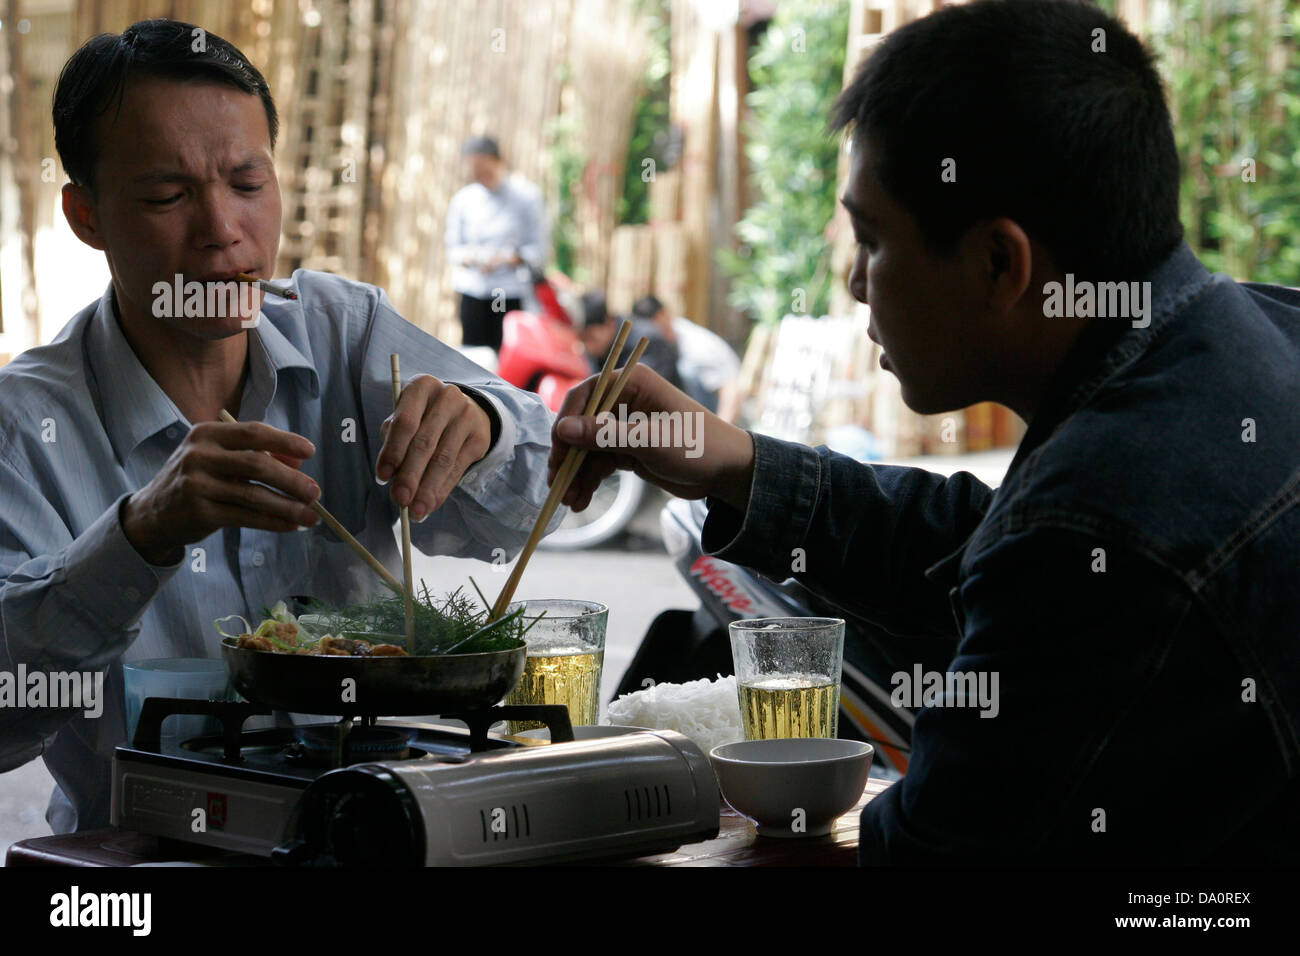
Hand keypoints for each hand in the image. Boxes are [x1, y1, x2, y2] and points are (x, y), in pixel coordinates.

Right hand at [122, 422, 319, 564]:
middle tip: (315, 492)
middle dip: (291, 479)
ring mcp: (197, 485)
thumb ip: (257, 455)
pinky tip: (291, 525)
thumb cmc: (197, 479)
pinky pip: (246, 517)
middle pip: (256, 464)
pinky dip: (273, 521)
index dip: (285, 441)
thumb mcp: (220, 459)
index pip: (253, 432)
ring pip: (253, 495)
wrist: (153, 512)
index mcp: (207, 434)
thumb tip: (299, 461)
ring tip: (312, 516)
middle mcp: (199, 456)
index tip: (310, 451)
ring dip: (288, 506)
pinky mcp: (200, 513)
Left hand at [376, 375, 491, 519]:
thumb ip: (395, 441)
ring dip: (427, 489)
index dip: (393, 452)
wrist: (465, 408)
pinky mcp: (480, 436)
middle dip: (410, 476)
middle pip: (425, 443)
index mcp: (421, 387)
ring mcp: (467, 416)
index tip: (383, 477)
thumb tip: (391, 478)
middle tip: (399, 500)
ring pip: (443, 459)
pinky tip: (431, 504)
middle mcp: (447, 397)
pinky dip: (442, 489)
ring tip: (415, 511)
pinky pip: (458, 468)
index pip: (405, 422)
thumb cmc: (424, 415)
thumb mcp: (407, 417)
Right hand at [547, 364, 755, 511]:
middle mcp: (624, 400)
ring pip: (588, 448)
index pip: (585, 396)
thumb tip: (563, 430)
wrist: (728, 472)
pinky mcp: (627, 449)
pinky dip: (589, 480)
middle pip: (581, 424)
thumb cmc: (698, 447)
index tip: (558, 453)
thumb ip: (606, 435)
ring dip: (576, 473)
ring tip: (570, 501)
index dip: (567, 423)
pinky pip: (599, 462)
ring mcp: (625, 426)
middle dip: (569, 456)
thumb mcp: (650, 442)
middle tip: (556, 484)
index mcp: (632, 383)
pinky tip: (580, 499)